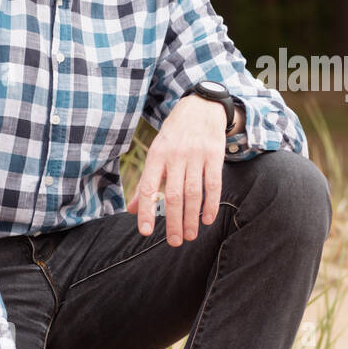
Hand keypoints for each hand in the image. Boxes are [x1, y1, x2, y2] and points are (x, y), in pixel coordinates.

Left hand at [126, 94, 228, 244]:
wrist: (201, 107)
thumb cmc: (175, 134)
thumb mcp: (156, 151)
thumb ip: (146, 181)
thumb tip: (133, 210)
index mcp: (156, 155)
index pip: (148, 187)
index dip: (146, 210)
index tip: (146, 232)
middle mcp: (175, 155)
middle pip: (173, 195)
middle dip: (174, 221)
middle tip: (175, 242)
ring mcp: (196, 155)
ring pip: (193, 193)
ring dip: (192, 217)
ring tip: (190, 236)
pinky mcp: (214, 155)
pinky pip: (213, 184)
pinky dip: (211, 204)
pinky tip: (207, 219)